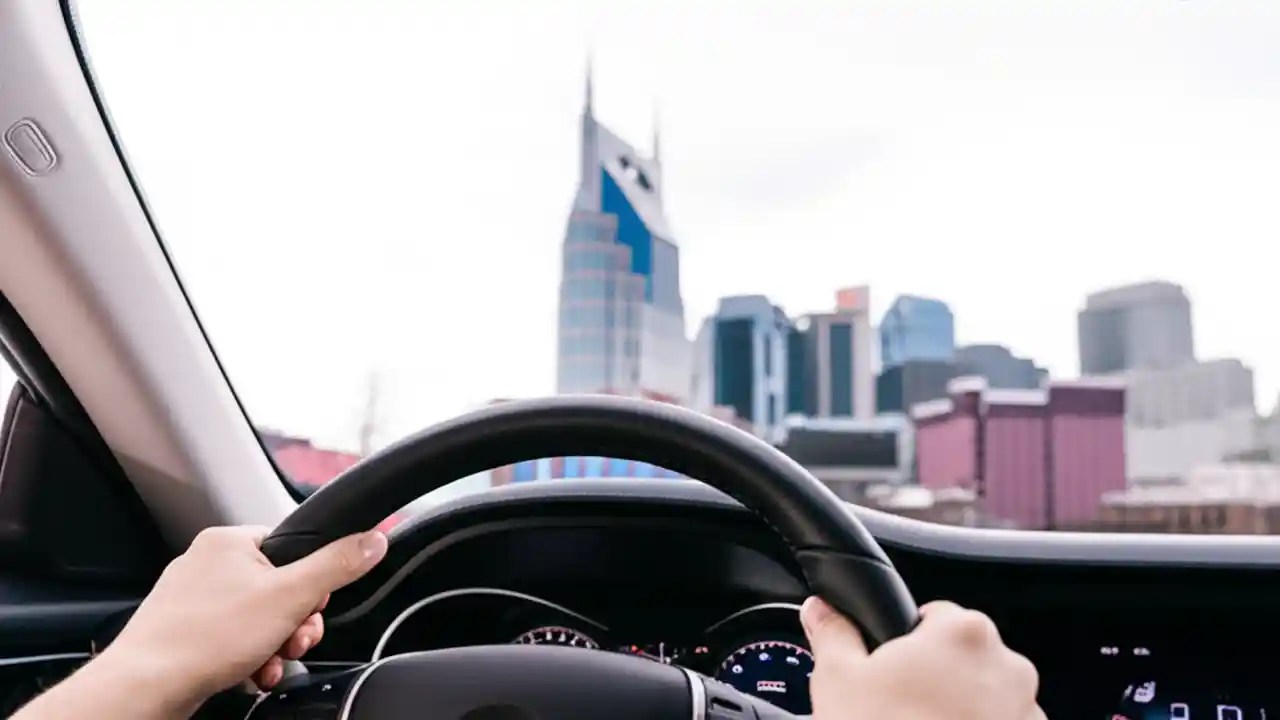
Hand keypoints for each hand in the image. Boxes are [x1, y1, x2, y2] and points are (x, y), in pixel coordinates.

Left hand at [101, 526, 387, 713]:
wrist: (146, 687)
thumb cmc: (205, 638)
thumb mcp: (291, 596)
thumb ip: (337, 565)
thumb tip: (373, 539)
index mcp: (229, 541)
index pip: (292, 550)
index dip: (311, 584)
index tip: (312, 608)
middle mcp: (206, 564)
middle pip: (277, 587)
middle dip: (293, 623)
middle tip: (293, 641)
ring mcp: (190, 599)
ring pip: (255, 618)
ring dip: (273, 645)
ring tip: (267, 663)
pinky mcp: (181, 631)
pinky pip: (229, 639)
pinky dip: (246, 657)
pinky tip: (249, 674)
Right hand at [801, 597, 1045, 719]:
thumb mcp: (839, 682)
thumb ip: (833, 633)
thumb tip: (822, 610)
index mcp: (963, 633)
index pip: (933, 614)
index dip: (904, 642)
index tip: (891, 670)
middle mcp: (1008, 667)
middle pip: (963, 657)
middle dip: (936, 678)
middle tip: (899, 709)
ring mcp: (1028, 713)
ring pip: (986, 697)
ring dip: (962, 710)